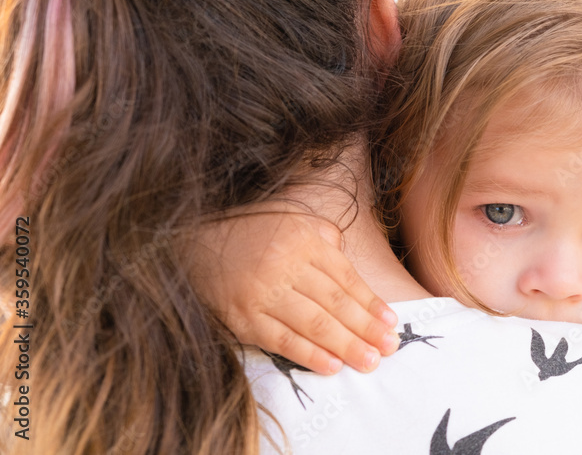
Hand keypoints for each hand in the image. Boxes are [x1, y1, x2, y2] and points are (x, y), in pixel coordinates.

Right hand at [188, 208, 398, 374]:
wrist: (187, 237)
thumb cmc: (248, 230)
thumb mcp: (291, 219)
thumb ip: (324, 239)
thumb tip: (350, 267)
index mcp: (303, 242)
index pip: (346, 278)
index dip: (371, 303)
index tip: (391, 322)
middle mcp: (286, 267)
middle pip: (336, 304)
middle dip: (366, 329)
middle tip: (390, 348)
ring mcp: (263, 295)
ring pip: (315, 325)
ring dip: (347, 346)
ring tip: (370, 361)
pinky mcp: (243, 319)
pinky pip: (282, 341)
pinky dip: (309, 355)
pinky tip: (332, 366)